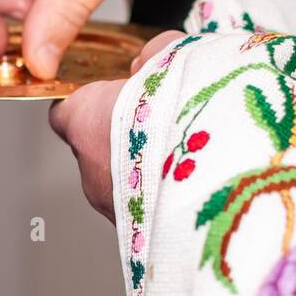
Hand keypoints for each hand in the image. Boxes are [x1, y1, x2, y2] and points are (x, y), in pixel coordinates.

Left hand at [49, 30, 184, 220]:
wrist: (230, 180)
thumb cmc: (195, 116)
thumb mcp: (176, 58)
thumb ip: (153, 57)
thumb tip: (148, 63)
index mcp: (85, 121)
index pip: (65, 110)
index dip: (90, 102)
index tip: (118, 95)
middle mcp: (90, 170)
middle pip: (96, 148)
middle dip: (126, 137)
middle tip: (166, 123)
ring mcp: (113, 210)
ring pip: (123, 184)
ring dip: (148, 171)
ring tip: (193, 156)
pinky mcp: (141, 238)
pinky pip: (147, 211)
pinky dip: (166, 199)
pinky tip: (201, 184)